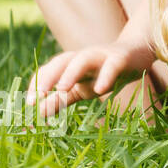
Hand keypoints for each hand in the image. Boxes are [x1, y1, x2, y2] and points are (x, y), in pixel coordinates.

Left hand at [27, 42, 154, 117]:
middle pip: (61, 61)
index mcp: (70, 64)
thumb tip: (38, 114)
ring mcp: (102, 56)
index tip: (29, 104)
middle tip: (37, 97)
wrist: (138, 52)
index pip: (48, 70)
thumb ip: (61, 99)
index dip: (36, 85)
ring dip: (71, 72)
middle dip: (47, 77)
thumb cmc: (106, 72)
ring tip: (62, 89)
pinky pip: (112, 66)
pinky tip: (100, 89)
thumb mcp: (82, 89)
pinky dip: (105, 76)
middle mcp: (83, 56)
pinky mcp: (121, 58)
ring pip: (83, 59)